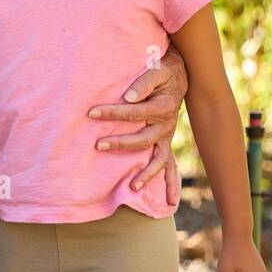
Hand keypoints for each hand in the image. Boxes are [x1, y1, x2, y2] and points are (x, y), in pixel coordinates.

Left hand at [87, 43, 187, 205]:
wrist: (179, 75)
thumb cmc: (164, 71)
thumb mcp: (157, 69)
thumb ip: (144, 82)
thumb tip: (127, 98)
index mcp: (164, 106)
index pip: (135, 112)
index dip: (113, 112)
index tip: (91, 112)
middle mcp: (166, 125)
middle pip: (143, 139)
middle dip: (120, 144)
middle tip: (98, 145)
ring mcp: (166, 136)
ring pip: (158, 159)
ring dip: (147, 173)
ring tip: (133, 186)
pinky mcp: (164, 142)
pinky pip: (169, 166)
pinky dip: (171, 183)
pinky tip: (170, 201)